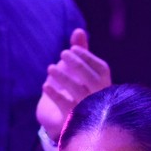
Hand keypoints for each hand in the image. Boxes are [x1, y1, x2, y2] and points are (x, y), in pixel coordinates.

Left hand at [37, 28, 112, 142]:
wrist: (61, 119)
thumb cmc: (74, 89)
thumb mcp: (78, 70)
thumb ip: (80, 52)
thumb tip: (79, 30)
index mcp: (104, 85)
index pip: (102, 69)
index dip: (88, 57)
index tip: (73, 48)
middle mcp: (99, 98)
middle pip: (93, 81)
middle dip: (78, 65)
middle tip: (62, 53)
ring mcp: (87, 111)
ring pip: (79, 93)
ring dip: (64, 78)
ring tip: (50, 68)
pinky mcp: (73, 120)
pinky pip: (65, 107)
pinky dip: (55, 95)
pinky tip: (46, 86)